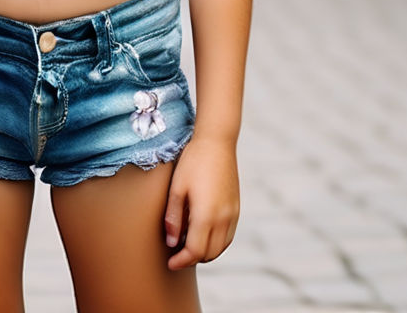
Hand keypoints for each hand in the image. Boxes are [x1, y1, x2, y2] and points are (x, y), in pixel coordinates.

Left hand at [163, 136, 239, 270]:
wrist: (217, 142)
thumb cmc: (193, 162)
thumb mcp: (177, 188)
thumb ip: (174, 218)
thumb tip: (172, 242)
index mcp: (206, 215)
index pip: (194, 251)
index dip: (181, 261)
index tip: (170, 263)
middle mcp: (223, 219)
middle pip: (208, 254)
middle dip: (191, 258)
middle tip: (176, 254)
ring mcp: (232, 215)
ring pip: (220, 248)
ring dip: (204, 252)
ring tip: (187, 244)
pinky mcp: (236, 209)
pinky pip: (228, 237)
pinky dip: (216, 243)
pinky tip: (203, 234)